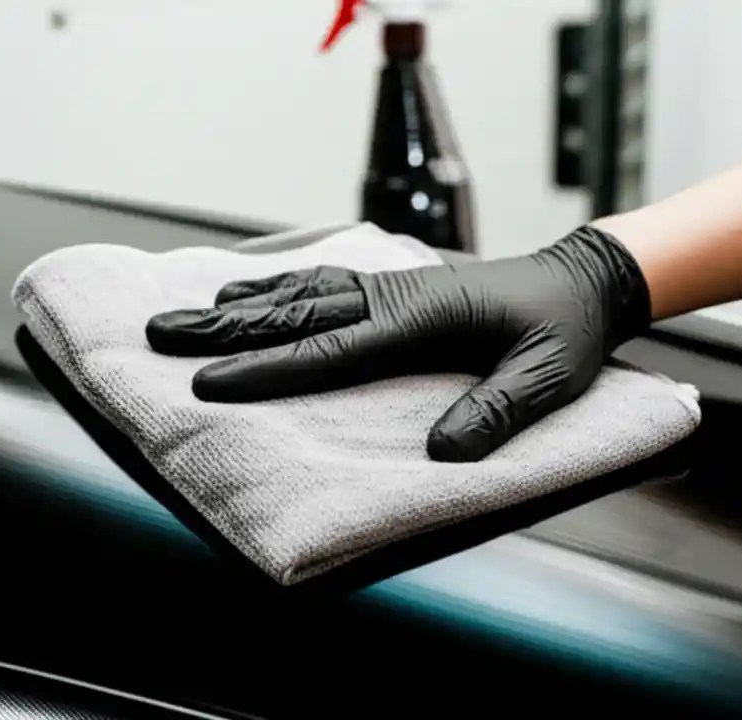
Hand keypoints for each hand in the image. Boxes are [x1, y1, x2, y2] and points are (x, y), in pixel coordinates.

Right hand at [146, 226, 650, 461]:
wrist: (581, 282)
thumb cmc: (564, 334)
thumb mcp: (547, 378)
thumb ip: (497, 411)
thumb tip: (443, 454)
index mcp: (421, 319)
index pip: (329, 350)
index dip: (266, 370)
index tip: (210, 385)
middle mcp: (393, 297)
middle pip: (295, 314)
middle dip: (223, 332)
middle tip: (160, 336)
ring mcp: (388, 287)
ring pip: (300, 293)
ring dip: (239, 308)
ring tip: (184, 316)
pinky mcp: (391, 287)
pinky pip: (322, 282)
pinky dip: (276, 286)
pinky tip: (244, 294)